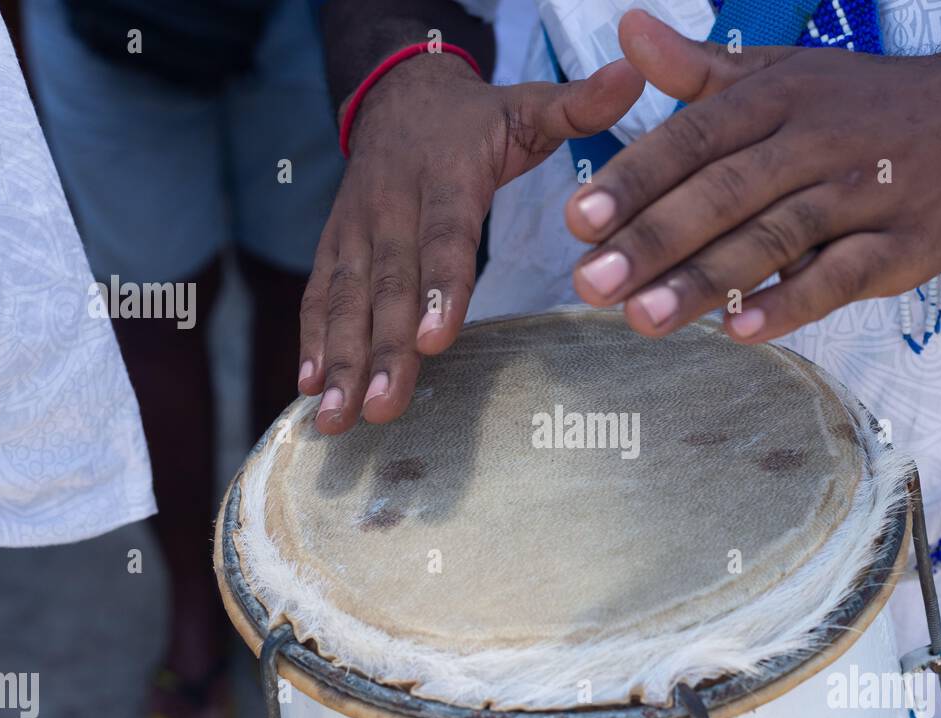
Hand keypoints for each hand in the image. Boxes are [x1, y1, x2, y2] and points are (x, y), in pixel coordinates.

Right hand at [300, 52, 642, 432]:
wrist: (398, 92)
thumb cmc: (475, 118)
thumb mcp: (526, 106)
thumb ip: (577, 105)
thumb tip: (632, 77)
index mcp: (446, 176)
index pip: (443, 236)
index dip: (438, 288)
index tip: (433, 341)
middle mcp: (391, 204)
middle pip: (387, 284)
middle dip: (381, 350)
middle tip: (383, 407)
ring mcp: (356, 228)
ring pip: (345, 298)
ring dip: (340, 359)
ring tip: (336, 416)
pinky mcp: (334, 246)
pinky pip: (319, 295)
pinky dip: (311, 339)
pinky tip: (307, 389)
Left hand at [564, 10, 940, 342]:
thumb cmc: (858, 104)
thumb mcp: (782, 73)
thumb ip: (700, 71)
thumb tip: (627, 30)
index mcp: (776, 98)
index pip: (693, 140)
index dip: (633, 179)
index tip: (576, 222)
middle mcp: (814, 140)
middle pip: (724, 193)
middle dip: (652, 241)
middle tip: (590, 286)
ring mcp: (862, 192)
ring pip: (775, 237)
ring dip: (708, 281)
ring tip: (644, 320)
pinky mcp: (903, 243)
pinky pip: (842, 274)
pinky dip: (794, 302)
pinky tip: (741, 331)